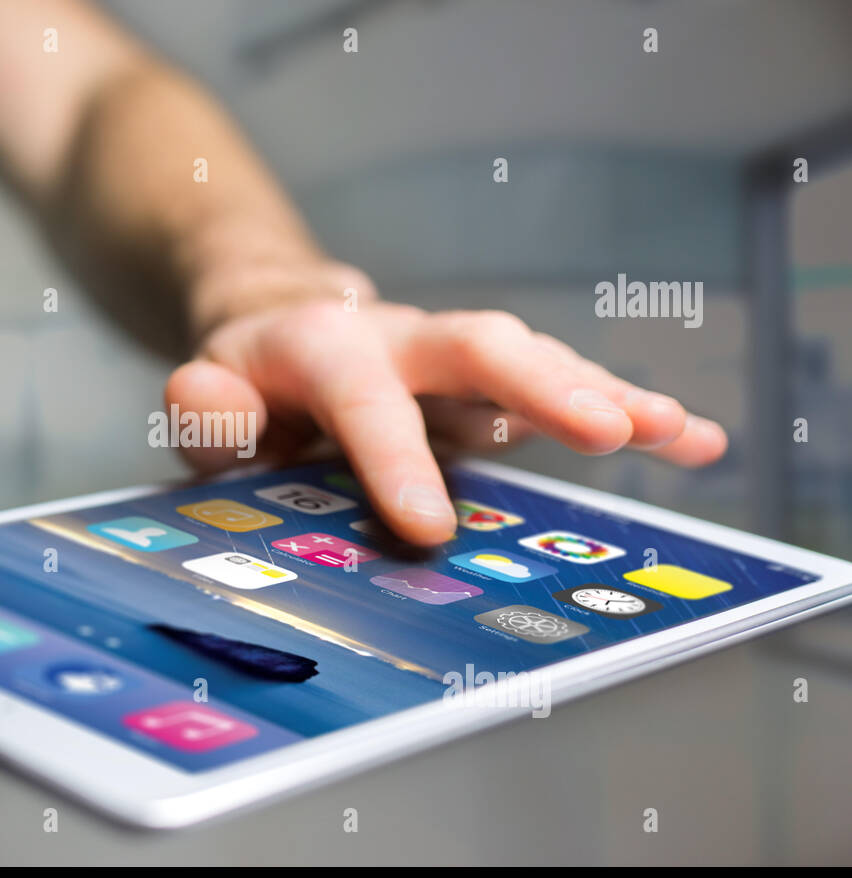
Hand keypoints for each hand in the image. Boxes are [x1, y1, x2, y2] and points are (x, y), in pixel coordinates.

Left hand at [167, 282, 727, 545]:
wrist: (284, 325)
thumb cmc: (249, 381)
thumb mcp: (207, 394)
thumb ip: (205, 410)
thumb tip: (211, 406)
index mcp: (324, 347)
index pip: (364, 398)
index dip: (396, 461)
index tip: (432, 529)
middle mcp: (402, 339)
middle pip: (477, 346)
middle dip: (543, 385)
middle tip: (608, 432)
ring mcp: (453, 357)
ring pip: (535, 362)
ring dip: (607, 396)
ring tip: (679, 435)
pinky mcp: (491, 381)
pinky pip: (561, 388)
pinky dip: (626, 410)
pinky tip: (693, 440)